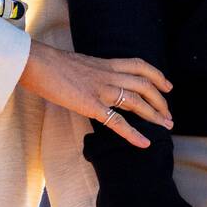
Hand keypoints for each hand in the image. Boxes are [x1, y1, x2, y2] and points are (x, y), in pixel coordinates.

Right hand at [20, 43, 171, 147]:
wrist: (37, 62)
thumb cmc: (51, 64)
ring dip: (154, 115)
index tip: (167, 86)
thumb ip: (91, 72)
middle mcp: (108, 75)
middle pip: (144, 85)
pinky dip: (133, 134)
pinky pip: (117, 122)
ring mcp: (101, 89)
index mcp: (105, 64)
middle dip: (160, 101)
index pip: (139, 65)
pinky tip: (144, 143)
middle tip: (169, 115)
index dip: (157, 75)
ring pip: (137, 101)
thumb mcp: (79, 64)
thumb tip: (92, 80)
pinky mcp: (91, 105)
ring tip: (165, 126)